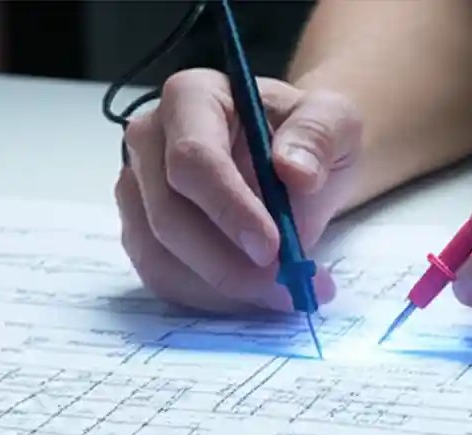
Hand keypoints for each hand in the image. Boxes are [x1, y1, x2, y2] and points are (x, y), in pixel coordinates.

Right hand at [115, 68, 361, 313]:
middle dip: (228, 264)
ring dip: (222, 289)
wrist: (292, 164)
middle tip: (286, 289)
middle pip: (169, 215)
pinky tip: (253, 296)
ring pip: (160, 256)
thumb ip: (319, 136)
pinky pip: (162, 278)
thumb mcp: (334, 121)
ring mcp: (137, 189)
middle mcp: (149, 140)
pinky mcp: (140, 232)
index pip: (192, 159)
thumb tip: (295, 172)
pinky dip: (210, 299)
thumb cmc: (306, 138)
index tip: (273, 248)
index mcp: (190, 98)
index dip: (228, 209)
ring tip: (282, 294)